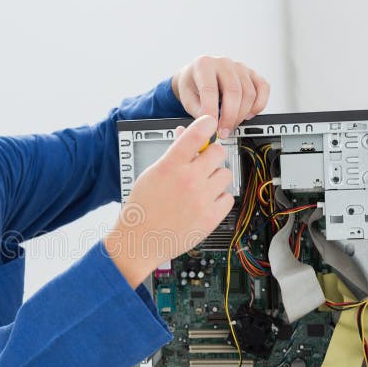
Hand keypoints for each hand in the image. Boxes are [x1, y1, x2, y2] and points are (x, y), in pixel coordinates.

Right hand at [104, 115, 234, 287]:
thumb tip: (185, 133)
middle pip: (218, 152)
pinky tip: (204, 202)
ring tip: (201, 187)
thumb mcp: (152, 174)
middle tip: (202, 164)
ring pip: (226, 174)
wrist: (139, 242)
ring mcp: (202, 200)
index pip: (197, 133)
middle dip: (211, 156)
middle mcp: (189, 180)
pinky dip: (219, 199)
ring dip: (216, 178)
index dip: (207, 124)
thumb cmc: (142, 208)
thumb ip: (173, 152)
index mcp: (170, 166)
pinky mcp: (211, 218)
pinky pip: (228, 198)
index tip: (209, 124)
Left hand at [171, 56, 269, 138]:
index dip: (211, 111)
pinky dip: (259, 105)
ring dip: (242, 115)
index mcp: (204, 65)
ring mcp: (240, 67)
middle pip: (234, 92)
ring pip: (249, 93)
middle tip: (223, 132)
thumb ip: (197, 110)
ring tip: (231, 125)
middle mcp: (224, 63)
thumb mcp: (186, 98)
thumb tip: (211, 124)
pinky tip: (248, 115)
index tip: (211, 127)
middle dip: (229, 117)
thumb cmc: (192, 86)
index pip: (210, 89)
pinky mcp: (252, 74)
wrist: (196, 76)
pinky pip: (263, 89)